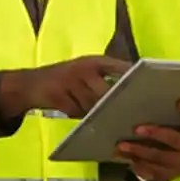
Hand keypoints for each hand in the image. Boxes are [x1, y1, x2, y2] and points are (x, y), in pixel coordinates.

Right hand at [0, 55, 129, 119]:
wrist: (29, 84)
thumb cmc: (66, 80)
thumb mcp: (85, 72)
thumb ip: (105, 80)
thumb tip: (131, 96)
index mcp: (95, 61)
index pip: (121, 68)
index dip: (135, 78)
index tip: (149, 90)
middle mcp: (84, 68)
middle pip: (107, 92)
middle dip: (115, 104)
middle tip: (128, 115)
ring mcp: (70, 81)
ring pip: (92, 105)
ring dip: (96, 113)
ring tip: (103, 119)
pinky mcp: (58, 96)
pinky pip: (76, 112)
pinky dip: (79, 116)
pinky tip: (79, 115)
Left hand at [116, 99, 179, 180]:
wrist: (175, 153)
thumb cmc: (172, 125)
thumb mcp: (172, 116)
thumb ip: (166, 107)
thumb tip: (144, 89)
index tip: (179, 101)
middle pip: (178, 141)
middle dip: (157, 134)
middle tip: (136, 129)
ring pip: (162, 159)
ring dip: (140, 151)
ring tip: (122, 145)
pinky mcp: (172, 175)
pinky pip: (155, 173)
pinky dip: (140, 166)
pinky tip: (127, 158)